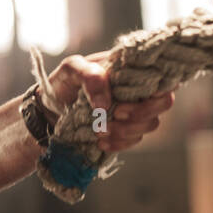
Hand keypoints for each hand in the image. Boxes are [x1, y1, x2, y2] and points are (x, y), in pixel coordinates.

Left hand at [45, 50, 174, 153]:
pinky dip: (120, 143)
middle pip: (163, 103)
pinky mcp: (126, 131)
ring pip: (151, 124)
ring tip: (99, 131)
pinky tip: (100, 142)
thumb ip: (89, 76)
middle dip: (142, 113)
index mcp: (130, 69)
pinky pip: (135, 140)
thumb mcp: (71, 69)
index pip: (162, 74)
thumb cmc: (64, 83)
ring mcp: (134, 112)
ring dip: (127, 131)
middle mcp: (137, 90)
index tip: (127, 99)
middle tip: (115, 114)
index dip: (157, 88)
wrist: (49, 110)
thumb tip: (106, 103)